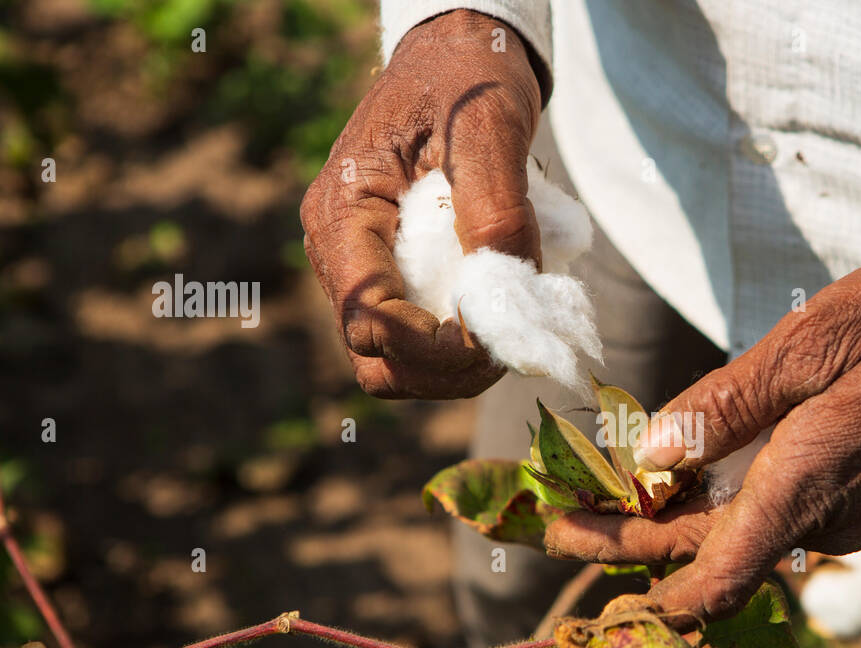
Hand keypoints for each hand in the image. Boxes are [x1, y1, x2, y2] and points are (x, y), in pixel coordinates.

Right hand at [300, 10, 541, 398]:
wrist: (459, 54)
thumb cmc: (468, 79)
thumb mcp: (488, 127)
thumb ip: (494, 207)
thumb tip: (503, 289)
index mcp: (344, 211)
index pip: (368, 318)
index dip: (431, 347)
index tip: (494, 337)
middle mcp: (338, 248)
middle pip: (375, 357)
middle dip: (444, 369)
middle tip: (510, 346)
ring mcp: (360, 267)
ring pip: (392, 362)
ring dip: (451, 368)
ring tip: (508, 334)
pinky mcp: (390, 275)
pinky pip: (412, 339)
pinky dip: (456, 349)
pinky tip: (497, 318)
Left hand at [544, 251, 860, 624]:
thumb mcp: (809, 342)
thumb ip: (727, 407)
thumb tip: (650, 459)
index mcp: (809, 485)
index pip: (714, 581)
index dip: (641, 591)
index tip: (578, 563)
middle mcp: (829, 522)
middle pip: (709, 555)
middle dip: (628, 538)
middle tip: (554, 519)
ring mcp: (853, 519)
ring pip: (742, 536)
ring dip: (672, 521)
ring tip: (601, 493)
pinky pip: (778, 519)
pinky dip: (723, 507)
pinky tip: (685, 479)